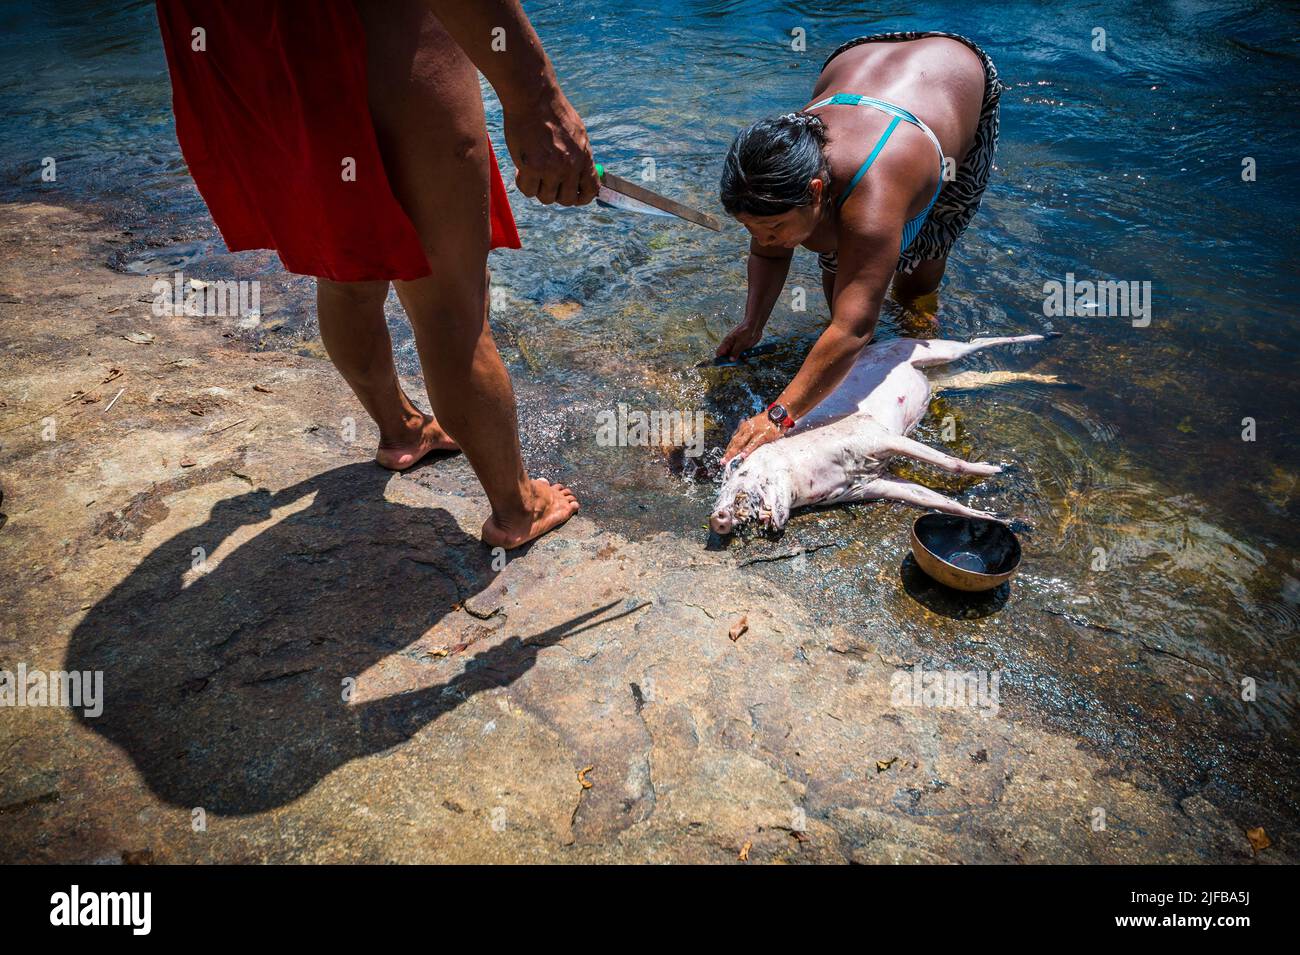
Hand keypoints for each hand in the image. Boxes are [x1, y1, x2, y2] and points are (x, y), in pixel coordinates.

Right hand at [503, 87, 598, 206]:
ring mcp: (551, 169)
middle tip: (547, 183)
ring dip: (539, 188)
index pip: (591, 190)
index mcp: (584, 157)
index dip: (582, 197)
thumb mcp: (577, 133)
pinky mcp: (531, 168)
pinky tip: (522, 170)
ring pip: (546, 198)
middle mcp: (570, 166)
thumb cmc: (553, 111)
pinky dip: (523, 184)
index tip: (574, 196)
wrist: (533, 97)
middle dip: (557, 194)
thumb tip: (583, 174)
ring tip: (533, 171)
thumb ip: (581, 155)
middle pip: (567, 200)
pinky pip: (528, 191)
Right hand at [716, 320, 763, 359]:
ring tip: (743, 359)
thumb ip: (735, 352)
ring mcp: (736, 347)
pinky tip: (747, 357)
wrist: (755, 326)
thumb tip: (730, 360)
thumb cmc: (746, 331)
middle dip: (731, 361)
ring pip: (734, 357)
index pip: (719, 353)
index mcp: (727, 343)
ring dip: (738, 360)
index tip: (727, 364)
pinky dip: (743, 357)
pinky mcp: (742, 348)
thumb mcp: (741, 343)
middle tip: (737, 363)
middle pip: (727, 357)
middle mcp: (730, 346)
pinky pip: (741, 355)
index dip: (721, 360)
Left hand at [722, 412, 782, 464]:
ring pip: (740, 443)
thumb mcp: (754, 426)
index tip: (724, 457)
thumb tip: (742, 443)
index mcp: (743, 427)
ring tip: (727, 461)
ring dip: (732, 453)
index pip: (733, 439)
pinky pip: (753, 443)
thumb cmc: (767, 422)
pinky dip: (747, 450)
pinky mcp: (761, 435)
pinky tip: (743, 456)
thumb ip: (748, 433)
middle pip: (734, 442)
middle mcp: (745, 429)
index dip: (728, 449)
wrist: (777, 414)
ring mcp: (753, 431)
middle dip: (728, 453)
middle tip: (722, 462)